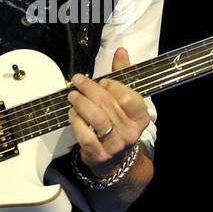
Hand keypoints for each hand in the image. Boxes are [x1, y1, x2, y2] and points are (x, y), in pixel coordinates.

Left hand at [66, 47, 148, 179]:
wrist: (114, 160)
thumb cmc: (118, 124)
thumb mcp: (123, 101)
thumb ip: (122, 76)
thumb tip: (120, 51)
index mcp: (140, 116)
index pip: (130, 97)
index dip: (113, 86)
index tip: (102, 80)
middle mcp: (131, 131)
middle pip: (109, 105)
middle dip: (89, 89)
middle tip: (77, 81)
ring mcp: (115, 145)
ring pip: (97, 119)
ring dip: (81, 104)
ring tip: (72, 95)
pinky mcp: (99, 154)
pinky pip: (85, 135)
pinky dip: (76, 122)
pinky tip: (72, 114)